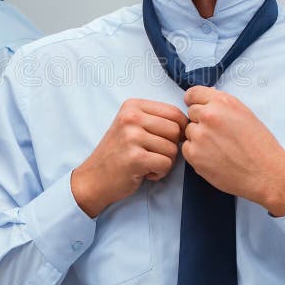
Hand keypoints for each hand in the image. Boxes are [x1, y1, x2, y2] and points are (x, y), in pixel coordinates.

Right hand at [71, 98, 187, 217]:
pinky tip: (145, 173)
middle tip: (155, 155)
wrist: (93, 178)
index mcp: (133, 106)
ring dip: (166, 162)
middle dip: (171, 147)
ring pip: (173, 149)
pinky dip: (160, 173)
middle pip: (176, 130)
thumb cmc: (118, 153)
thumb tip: (190, 124)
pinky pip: (166, 164)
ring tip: (148, 164)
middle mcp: (131, 117)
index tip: (166, 140)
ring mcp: (132, 137)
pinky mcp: (135, 157)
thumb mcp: (131, 126)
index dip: (179, 129)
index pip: (174, 112)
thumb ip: (156, 120)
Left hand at [182, 86, 284, 215]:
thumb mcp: (245, 114)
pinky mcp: (194, 154)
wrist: (266, 173)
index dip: (194, 102)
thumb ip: (223, 105)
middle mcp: (209, 115)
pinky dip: (196, 154)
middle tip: (218, 135)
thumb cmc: (260, 146)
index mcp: (223, 102)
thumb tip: (206, 100)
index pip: (193, 93)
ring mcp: (200, 135)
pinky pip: (186, 149)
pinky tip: (214, 158)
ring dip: (198, 138)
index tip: (197, 108)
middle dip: (200, 122)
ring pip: (188, 132)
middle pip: (191, 113)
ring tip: (219, 148)